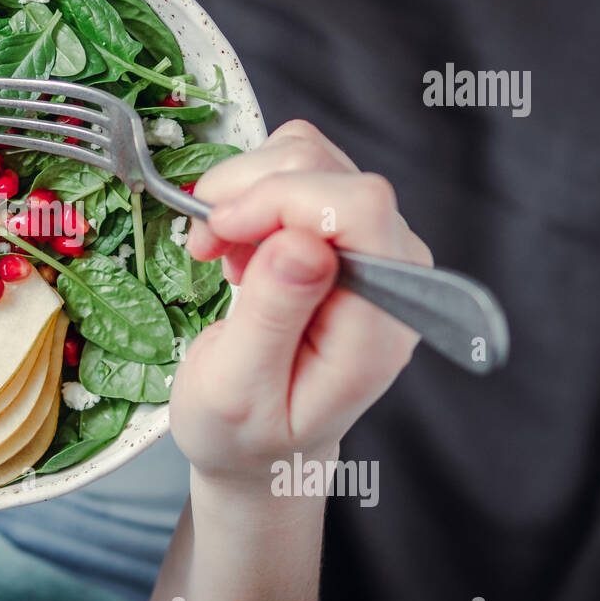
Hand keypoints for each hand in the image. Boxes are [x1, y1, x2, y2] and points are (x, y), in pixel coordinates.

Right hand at [172, 120, 431, 490]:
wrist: (259, 444)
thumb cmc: (245, 431)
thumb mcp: (237, 392)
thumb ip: (272, 319)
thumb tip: (302, 242)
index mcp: (376, 325)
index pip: (358, 208)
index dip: (282, 197)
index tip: (220, 229)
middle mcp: (393, 275)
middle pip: (330, 170)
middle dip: (249, 191)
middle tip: (205, 245)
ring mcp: (375, 246)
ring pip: (310, 156)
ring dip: (246, 190)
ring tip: (220, 250)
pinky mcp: (349, 229)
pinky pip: (301, 167)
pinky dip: (253, 191)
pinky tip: (240, 243)